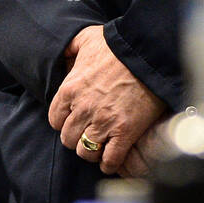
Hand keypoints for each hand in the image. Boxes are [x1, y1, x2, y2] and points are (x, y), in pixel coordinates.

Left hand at [48, 25, 165, 175]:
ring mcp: (103, 122)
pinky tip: (110, 161)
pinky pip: (110, 159)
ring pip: (86, 151)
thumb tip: (65, 57)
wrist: (149, 54)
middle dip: (76, 137)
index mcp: (69, 90)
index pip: (54, 120)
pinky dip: (108, 163)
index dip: (63, 122)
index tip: (73, 120)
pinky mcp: (125, 132)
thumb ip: (70, 48)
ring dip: (91, 150)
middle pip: (68, 138)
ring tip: (99, 145)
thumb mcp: (85, 39)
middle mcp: (83, 109)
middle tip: (87, 133)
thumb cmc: (118, 45)